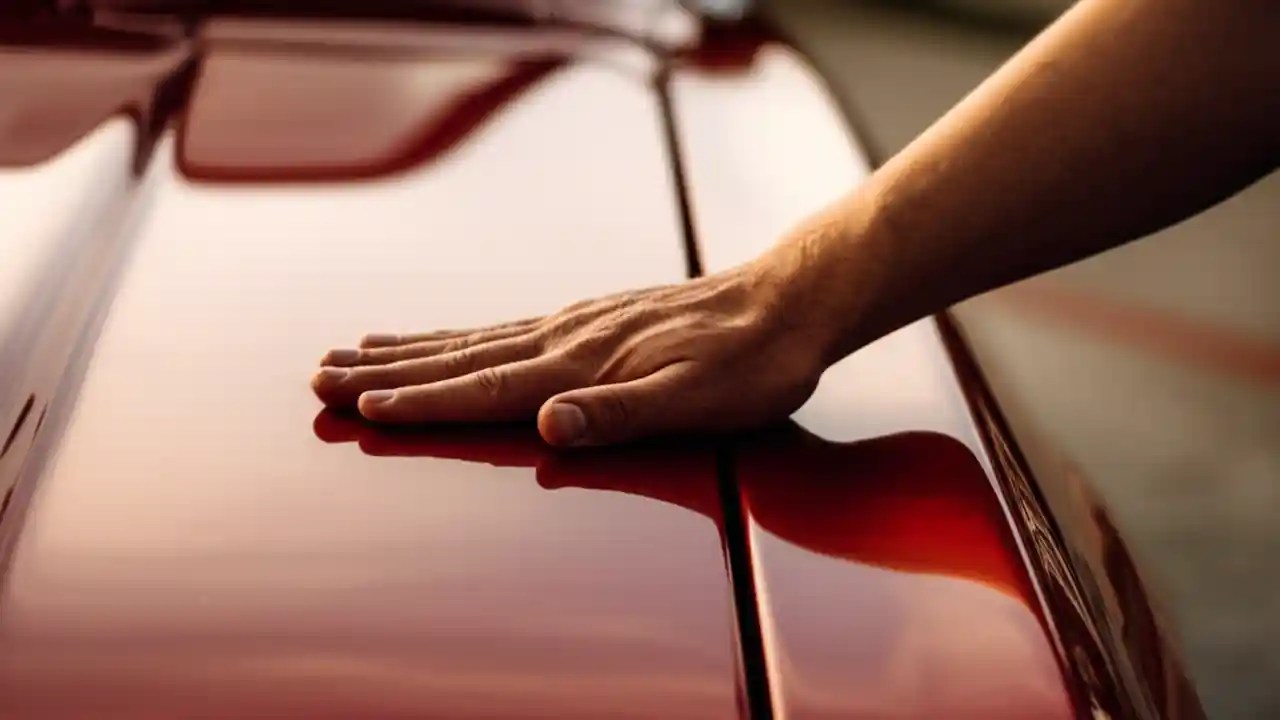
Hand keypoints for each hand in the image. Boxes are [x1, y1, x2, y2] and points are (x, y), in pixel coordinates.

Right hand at [311, 250, 840, 446]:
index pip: (484, 389)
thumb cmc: (749, 364)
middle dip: (388, 371)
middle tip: (321, 374)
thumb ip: (620, 415)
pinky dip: (461, 334)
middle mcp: (567, 340)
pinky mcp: (593, 319)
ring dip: (411, 349)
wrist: (788, 302)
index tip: (358, 406)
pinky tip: (449, 337)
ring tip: (357, 348)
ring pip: (475, 339)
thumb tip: (547, 423)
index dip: (419, 402)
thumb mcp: (698, 400)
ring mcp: (576, 324)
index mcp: (582, 368)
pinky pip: (507, 328)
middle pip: (460, 358)